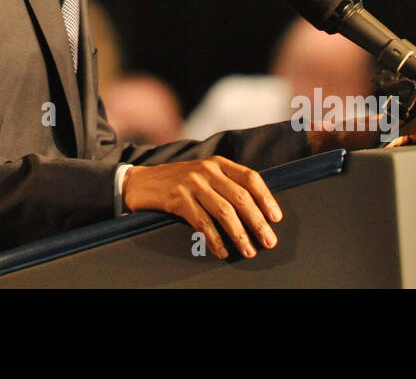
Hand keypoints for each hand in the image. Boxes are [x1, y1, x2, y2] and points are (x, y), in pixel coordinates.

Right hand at [121, 156, 281, 259]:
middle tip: (268, 241)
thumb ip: (225, 184)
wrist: (140, 182)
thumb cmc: (177, 182)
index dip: (266, 198)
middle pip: (241, 197)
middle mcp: (207, 170)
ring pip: (224, 211)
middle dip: (258, 222)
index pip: (250, 178)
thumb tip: (255, 211)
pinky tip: (222, 251)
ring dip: (240, 234)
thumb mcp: (203, 175)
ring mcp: (192, 183)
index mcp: (218, 163)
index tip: (276, 217)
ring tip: (248, 250)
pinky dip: (215, 239)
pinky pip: (202, 222)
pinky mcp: (177, 198)